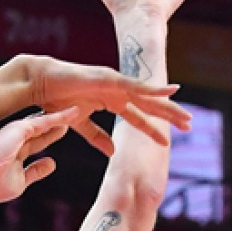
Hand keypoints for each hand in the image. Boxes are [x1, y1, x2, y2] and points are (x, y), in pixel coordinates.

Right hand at [0, 108, 79, 203]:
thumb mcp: (20, 181)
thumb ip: (35, 172)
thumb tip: (51, 163)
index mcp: (14, 153)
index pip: (36, 144)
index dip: (49, 139)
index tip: (60, 133)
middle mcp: (16, 139)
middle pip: (43, 130)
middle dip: (57, 124)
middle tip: (73, 115)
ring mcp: (18, 132)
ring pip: (46, 122)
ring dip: (62, 117)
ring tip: (78, 109)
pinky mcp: (21, 127)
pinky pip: (47, 121)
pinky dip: (61, 116)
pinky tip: (75, 112)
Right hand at [21, 57, 190, 152]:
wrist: (42, 83)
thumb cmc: (57, 98)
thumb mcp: (80, 123)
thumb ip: (96, 136)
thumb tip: (113, 152)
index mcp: (111, 101)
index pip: (138, 117)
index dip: (153, 129)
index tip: (167, 141)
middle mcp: (118, 91)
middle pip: (149, 105)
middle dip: (169, 115)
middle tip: (189, 125)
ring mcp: (116, 83)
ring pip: (148, 96)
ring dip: (168, 106)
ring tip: (186, 116)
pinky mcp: (110, 78)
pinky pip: (136, 85)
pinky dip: (153, 88)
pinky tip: (170, 91)